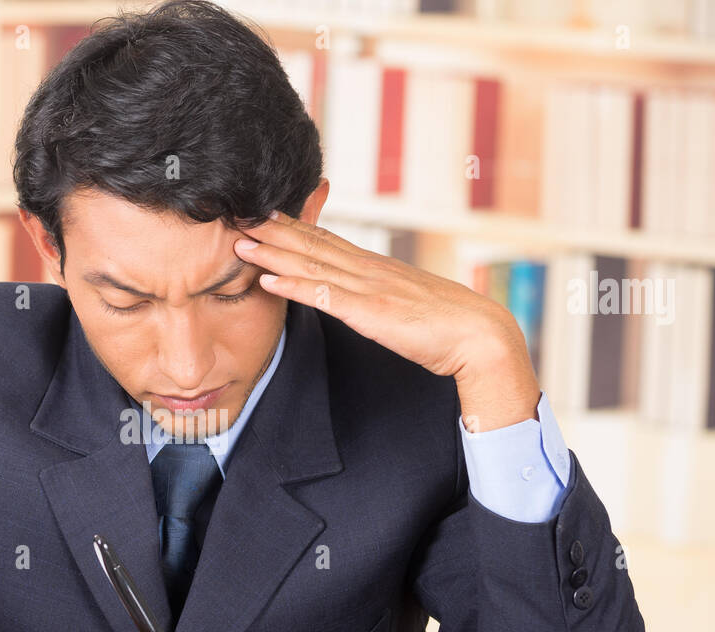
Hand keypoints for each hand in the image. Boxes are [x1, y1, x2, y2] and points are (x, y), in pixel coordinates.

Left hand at [234, 210, 540, 431]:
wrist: (479, 335)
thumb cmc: (446, 325)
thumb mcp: (404, 302)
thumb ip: (379, 294)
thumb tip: (361, 295)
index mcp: (374, 268)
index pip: (326, 240)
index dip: (292, 226)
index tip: (261, 214)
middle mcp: (367, 270)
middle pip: (311, 244)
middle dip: (271, 231)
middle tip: (235, 214)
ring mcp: (367, 289)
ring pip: (311, 265)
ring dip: (272, 254)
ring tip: (240, 242)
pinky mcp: (370, 313)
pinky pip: (325, 297)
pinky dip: (294, 287)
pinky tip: (267, 281)